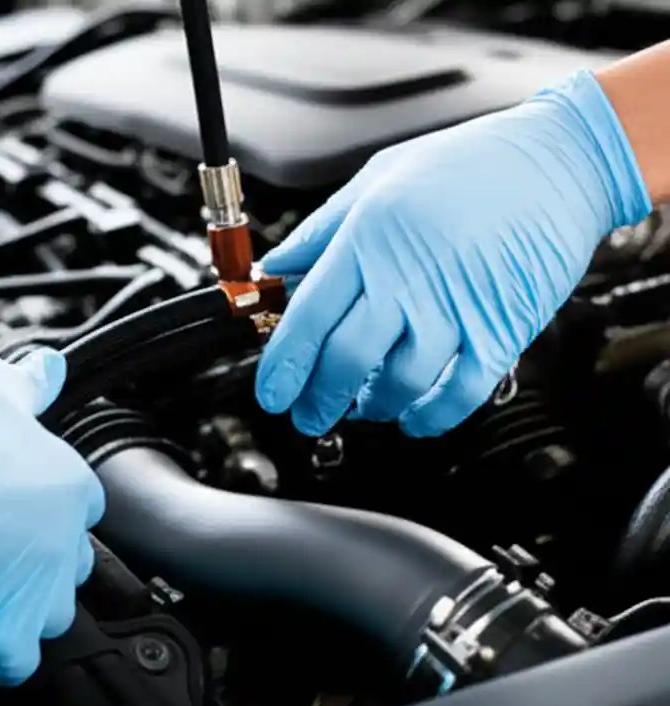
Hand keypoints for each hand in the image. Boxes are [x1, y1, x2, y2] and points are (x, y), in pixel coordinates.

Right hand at [0, 349, 103, 685]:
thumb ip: (26, 385)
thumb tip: (48, 372)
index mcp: (66, 478)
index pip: (83, 503)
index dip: (50, 505)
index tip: (23, 504)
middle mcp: (61, 534)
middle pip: (72, 560)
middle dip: (42, 555)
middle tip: (1, 545)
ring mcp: (32, 582)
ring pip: (55, 613)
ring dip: (30, 606)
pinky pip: (19, 661)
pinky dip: (8, 661)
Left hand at [255, 71, 651, 437]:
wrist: (560, 160)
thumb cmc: (469, 164)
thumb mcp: (378, 178)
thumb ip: (323, 229)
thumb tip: (277, 267)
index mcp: (369, 238)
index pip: (309, 317)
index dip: (285, 365)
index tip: (271, 392)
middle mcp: (408, 277)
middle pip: (346, 359)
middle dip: (318, 399)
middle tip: (307, 415)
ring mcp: (457, 306)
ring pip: (399, 383)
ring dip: (374, 406)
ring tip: (363, 407)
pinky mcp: (502, 329)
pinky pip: (460, 393)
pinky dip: (432, 417)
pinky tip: (415, 417)